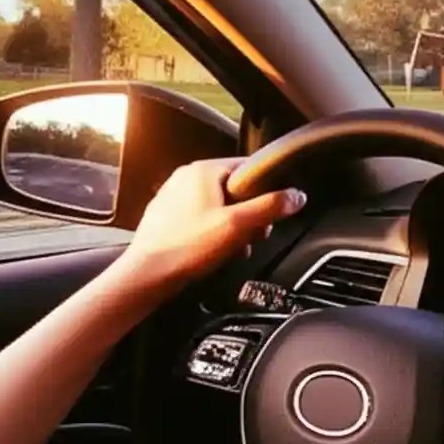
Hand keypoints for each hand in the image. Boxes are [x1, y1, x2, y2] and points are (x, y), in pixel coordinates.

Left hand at [122, 158, 306, 289]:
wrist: (146, 276)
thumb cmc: (188, 248)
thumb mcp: (238, 226)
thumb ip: (270, 207)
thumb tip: (298, 195)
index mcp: (203, 170)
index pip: (248, 168)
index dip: (266, 191)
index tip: (271, 214)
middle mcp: (186, 176)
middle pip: (234, 189)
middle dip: (248, 215)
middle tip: (251, 237)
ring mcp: (173, 196)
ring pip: (218, 206)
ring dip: (232, 227)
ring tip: (233, 249)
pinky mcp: (166, 217)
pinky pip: (200, 219)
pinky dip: (212, 233)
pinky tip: (213, 253)